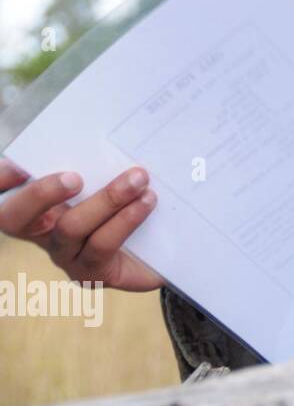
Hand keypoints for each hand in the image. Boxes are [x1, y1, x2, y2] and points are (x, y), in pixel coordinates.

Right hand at [0, 158, 163, 290]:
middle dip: (39, 194)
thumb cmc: (130, 203)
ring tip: (138, 179)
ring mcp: (65, 255)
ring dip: (106, 199)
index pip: (4, 196)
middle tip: (75, 177)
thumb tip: (106, 132)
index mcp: (38, 205)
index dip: (1, 180)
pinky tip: (147, 202)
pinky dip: (126, 219)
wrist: (164, 249)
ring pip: (69, 227)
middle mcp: (43, 231)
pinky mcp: (92, 273)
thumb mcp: (113, 178)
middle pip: (14, 218)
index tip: (15, 166)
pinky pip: (101, 245)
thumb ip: (99, 162)